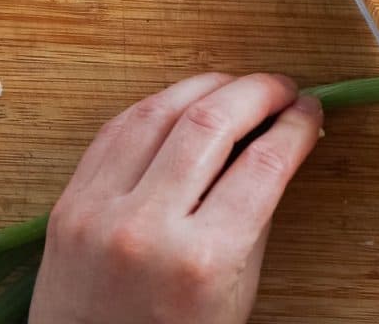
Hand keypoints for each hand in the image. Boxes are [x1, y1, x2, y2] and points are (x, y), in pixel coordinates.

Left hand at [29, 73, 322, 323]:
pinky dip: (157, 104)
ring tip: (237, 87)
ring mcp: (98, 211)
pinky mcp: (68, 204)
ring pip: (159, 111)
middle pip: (211, 122)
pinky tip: (184, 101)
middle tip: (282, 89)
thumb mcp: (236, 292)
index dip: (295, 126)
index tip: (310, 110)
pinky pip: (116, 130)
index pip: (263, 164)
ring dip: (207, 86)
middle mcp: (146, 228)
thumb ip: (255, 216)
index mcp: (201, 260)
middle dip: (257, 92)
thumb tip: (277, 146)